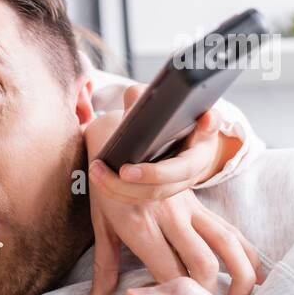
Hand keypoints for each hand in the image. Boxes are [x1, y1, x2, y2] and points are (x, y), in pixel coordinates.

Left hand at [83, 93, 262, 294]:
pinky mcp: (201, 204)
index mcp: (141, 226)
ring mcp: (190, 208)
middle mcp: (170, 217)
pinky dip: (248, 257)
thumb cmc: (106, 185)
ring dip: (238, 279)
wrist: (123, 137)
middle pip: (203, 264)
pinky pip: (232, 232)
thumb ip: (104, 266)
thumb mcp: (100, 226)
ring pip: (227, 247)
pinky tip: (255, 279)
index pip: (168, 272)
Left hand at [97, 84, 237, 200]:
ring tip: (94, 170)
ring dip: (114, 187)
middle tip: (99, 170)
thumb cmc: (188, 116)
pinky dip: (115, 190)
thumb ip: (165, 97)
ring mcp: (173, 186)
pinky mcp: (157, 190)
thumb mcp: (185, 105)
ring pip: (143, 196)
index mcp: (199, 155)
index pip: (179, 169)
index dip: (153, 173)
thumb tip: (145, 98)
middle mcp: (188, 176)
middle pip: (157, 189)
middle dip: (126, 184)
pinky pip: (135, 197)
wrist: (198, 136)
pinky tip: (98, 177)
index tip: (125, 170)